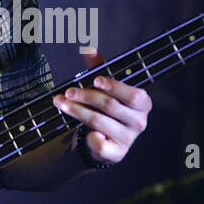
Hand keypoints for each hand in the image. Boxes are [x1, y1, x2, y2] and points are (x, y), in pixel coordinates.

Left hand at [52, 51, 151, 166]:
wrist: (107, 141)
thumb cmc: (109, 109)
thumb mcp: (106, 89)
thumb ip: (99, 68)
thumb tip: (88, 50)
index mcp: (142, 104)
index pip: (134, 95)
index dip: (115, 86)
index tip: (95, 80)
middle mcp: (139, 122)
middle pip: (110, 106)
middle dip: (86, 96)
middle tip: (68, 92)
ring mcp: (128, 139)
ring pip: (99, 122)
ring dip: (77, 111)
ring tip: (61, 103)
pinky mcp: (116, 153)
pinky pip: (100, 143)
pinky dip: (89, 136)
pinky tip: (80, 132)